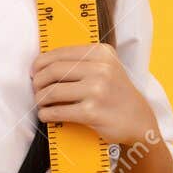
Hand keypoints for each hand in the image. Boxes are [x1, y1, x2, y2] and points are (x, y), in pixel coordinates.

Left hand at [30, 43, 156, 147]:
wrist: (138, 120)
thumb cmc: (115, 93)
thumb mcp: (106, 67)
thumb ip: (81, 61)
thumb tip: (42, 64)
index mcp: (101, 53)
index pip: (60, 53)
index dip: (40, 63)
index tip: (34, 72)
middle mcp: (100, 69)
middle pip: (53, 71)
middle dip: (38, 82)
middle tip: (36, 90)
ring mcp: (97, 90)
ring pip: (53, 91)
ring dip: (40, 99)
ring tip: (41, 103)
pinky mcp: (92, 112)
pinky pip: (58, 111)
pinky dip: (46, 114)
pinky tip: (45, 114)